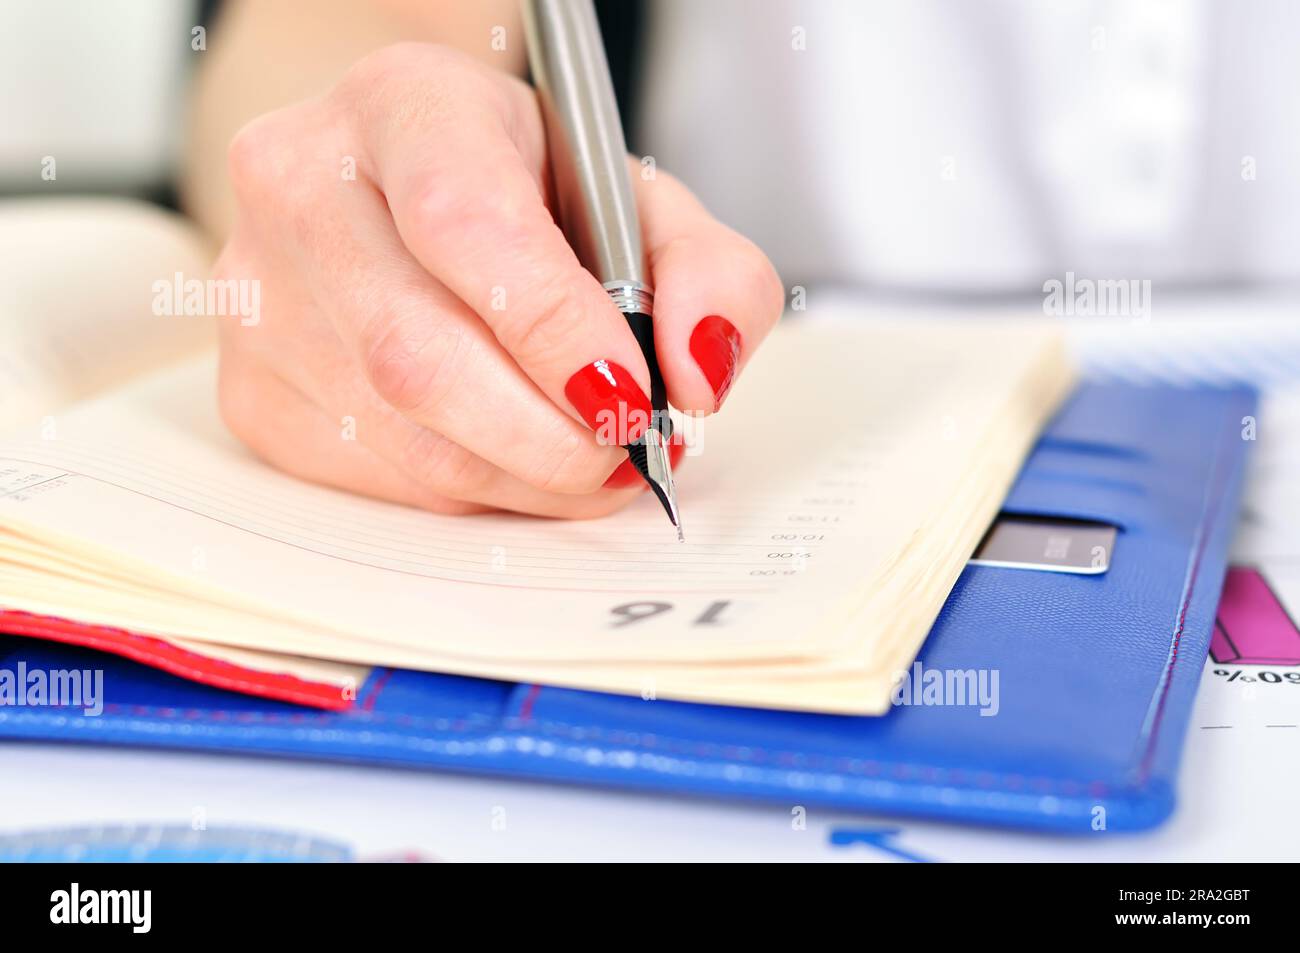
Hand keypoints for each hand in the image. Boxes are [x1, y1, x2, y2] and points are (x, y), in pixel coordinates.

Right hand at [213, 43, 781, 517]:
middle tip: (626, 449)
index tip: (635, 394)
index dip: (557, 331)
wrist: (403, 191)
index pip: (465, 223)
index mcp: (405, 105)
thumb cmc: (525, 194)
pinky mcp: (251, 390)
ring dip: (524, 478)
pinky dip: (474, 492)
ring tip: (588, 457)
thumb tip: (696, 375)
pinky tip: (514, 458)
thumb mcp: (639, 201)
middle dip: (551, 437)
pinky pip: (379, 480)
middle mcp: (301, 186)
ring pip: (403, 437)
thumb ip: (709, 273)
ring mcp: (259, 297)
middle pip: (420, 354)